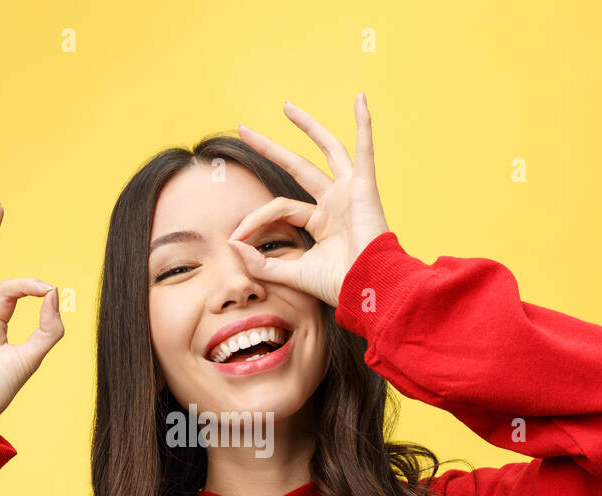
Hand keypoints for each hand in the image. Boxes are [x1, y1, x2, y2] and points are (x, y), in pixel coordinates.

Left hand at [226, 93, 390, 309]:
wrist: (369, 290)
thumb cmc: (338, 285)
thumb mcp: (291, 273)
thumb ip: (261, 263)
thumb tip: (232, 246)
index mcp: (321, 223)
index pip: (279, 208)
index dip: (254, 220)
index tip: (234, 239)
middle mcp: (335, 203)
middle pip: (298, 166)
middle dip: (271, 148)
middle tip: (245, 130)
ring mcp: (350, 193)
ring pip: (327, 150)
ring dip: (308, 126)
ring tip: (287, 108)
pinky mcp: (364, 188)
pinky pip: (364, 150)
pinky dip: (364, 124)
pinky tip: (360, 99)